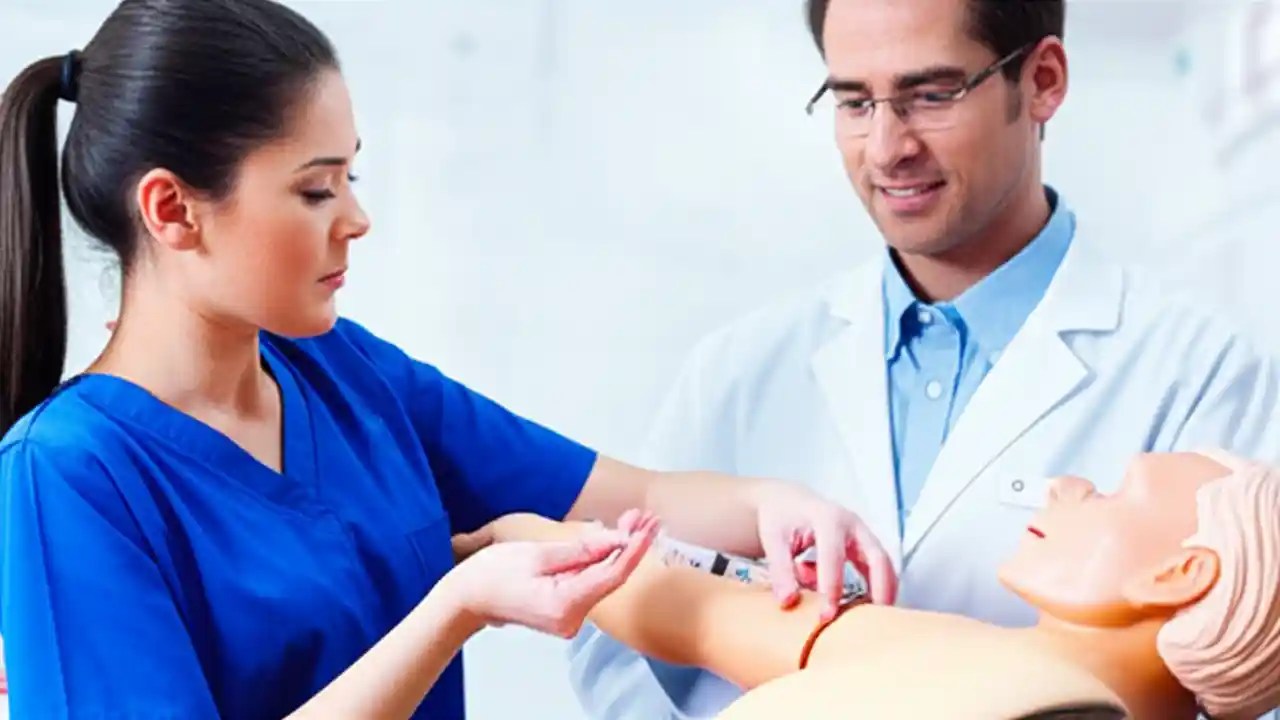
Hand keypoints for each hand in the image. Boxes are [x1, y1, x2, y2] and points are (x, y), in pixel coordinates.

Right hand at [450, 511, 658, 637]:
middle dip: (631, 545)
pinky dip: (603, 562)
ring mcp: (569, 619)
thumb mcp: (536, 554)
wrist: (465, 600)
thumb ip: (581, 550)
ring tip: (635, 521)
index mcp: (565, 604)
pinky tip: (614, 541)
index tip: (650, 526)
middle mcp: (572, 619)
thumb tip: (618, 540)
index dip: (635, 548)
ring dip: (619, 551)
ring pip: (604, 580)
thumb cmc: (491, 575)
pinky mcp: (565, 612)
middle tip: (647, 516)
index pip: (613, 575)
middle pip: (612, 578)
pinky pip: (591, 584)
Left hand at [753, 482, 897, 619]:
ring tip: (876, 619)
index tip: (825, 616)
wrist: (789, 502)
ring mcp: (862, 533)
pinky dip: (878, 586)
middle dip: (878, 588)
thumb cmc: (781, 518)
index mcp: (827, 519)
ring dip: (884, 590)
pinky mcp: (865, 544)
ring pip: (884, 563)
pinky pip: (879, 567)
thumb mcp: (773, 539)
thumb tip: (788, 602)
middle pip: (876, 557)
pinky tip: (867, 607)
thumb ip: (780, 570)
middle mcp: (852, 524)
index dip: (831, 588)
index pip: (833, 557)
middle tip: (872, 620)